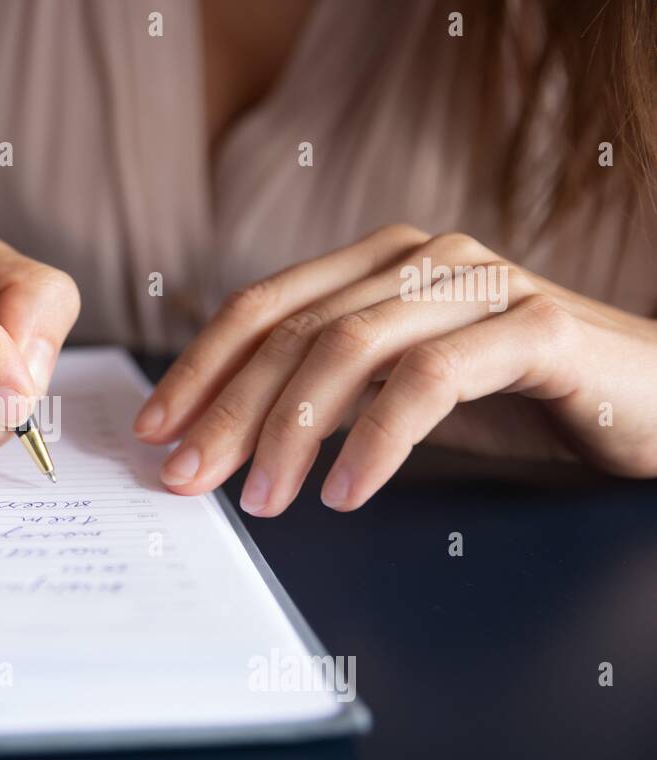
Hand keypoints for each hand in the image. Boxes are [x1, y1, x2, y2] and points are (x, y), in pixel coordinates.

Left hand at [134, 224, 656, 513]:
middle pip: (293, 331)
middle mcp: (421, 258)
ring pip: (350, 348)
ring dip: (288, 431)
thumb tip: (224, 437)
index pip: (262, 308)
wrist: (651, 396)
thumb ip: (328, 393)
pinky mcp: (536, 328)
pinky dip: (377, 439)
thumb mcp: (399, 389)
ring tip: (260, 500)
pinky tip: (345, 492)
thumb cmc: (517, 399)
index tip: (152, 428)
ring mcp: (480, 285)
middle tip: (185, 476)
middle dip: (227, 410)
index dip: (198, 368)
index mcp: (377, 262)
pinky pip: (431, 380)